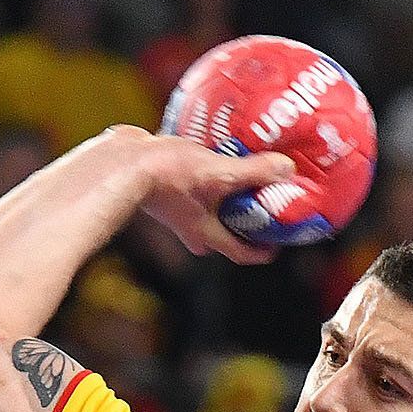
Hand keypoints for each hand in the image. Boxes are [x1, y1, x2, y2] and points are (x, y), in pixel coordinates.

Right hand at [128, 127, 290, 266]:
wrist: (124, 163)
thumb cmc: (170, 176)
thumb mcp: (219, 172)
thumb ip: (254, 171)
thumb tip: (288, 169)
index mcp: (206, 235)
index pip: (242, 253)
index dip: (263, 252)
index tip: (278, 244)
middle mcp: (191, 229)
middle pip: (226, 234)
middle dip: (245, 223)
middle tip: (264, 204)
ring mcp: (175, 213)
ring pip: (208, 213)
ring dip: (226, 199)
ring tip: (242, 175)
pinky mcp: (164, 191)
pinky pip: (194, 191)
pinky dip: (207, 180)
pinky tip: (213, 158)